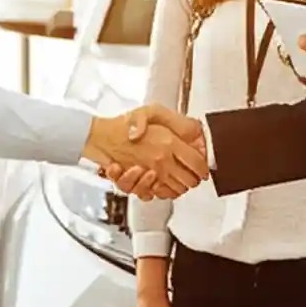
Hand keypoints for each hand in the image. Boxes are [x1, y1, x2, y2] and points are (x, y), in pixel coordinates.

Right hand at [83, 105, 208, 194]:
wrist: (101, 138)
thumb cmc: (124, 124)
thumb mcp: (152, 111)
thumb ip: (175, 120)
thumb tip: (194, 129)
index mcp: (168, 143)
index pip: (197, 162)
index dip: (204, 167)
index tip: (204, 167)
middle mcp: (161, 161)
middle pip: (190, 180)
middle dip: (195, 178)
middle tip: (195, 174)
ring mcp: (151, 175)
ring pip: (177, 190)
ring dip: (181, 186)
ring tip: (181, 178)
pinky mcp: (140, 184)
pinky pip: (159, 195)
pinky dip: (164, 193)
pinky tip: (164, 184)